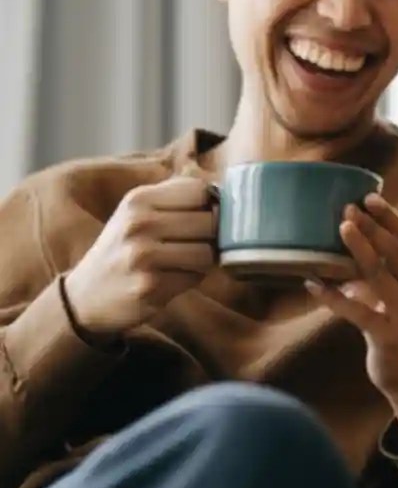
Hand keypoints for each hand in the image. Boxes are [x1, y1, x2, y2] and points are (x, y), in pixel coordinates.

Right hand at [65, 177, 216, 337]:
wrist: (84, 296)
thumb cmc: (123, 249)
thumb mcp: (137, 213)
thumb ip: (175, 197)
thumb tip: (223, 191)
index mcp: (138, 199)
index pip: (200, 190)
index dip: (210, 204)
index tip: (204, 215)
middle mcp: (139, 224)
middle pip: (210, 221)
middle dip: (211, 235)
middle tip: (196, 243)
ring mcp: (143, 256)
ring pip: (207, 252)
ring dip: (204, 260)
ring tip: (184, 262)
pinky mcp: (150, 286)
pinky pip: (196, 277)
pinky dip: (192, 279)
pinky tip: (172, 278)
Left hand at [304, 195, 397, 448]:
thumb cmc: (396, 324)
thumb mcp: (392, 292)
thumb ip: (376, 269)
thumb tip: (343, 239)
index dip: (390, 217)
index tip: (370, 197)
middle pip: (397, 251)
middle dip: (373, 227)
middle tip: (348, 208)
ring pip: (381, 275)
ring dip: (359, 250)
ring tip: (340, 230)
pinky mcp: (386, 334)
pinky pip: (356, 311)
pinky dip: (333, 296)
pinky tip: (312, 284)